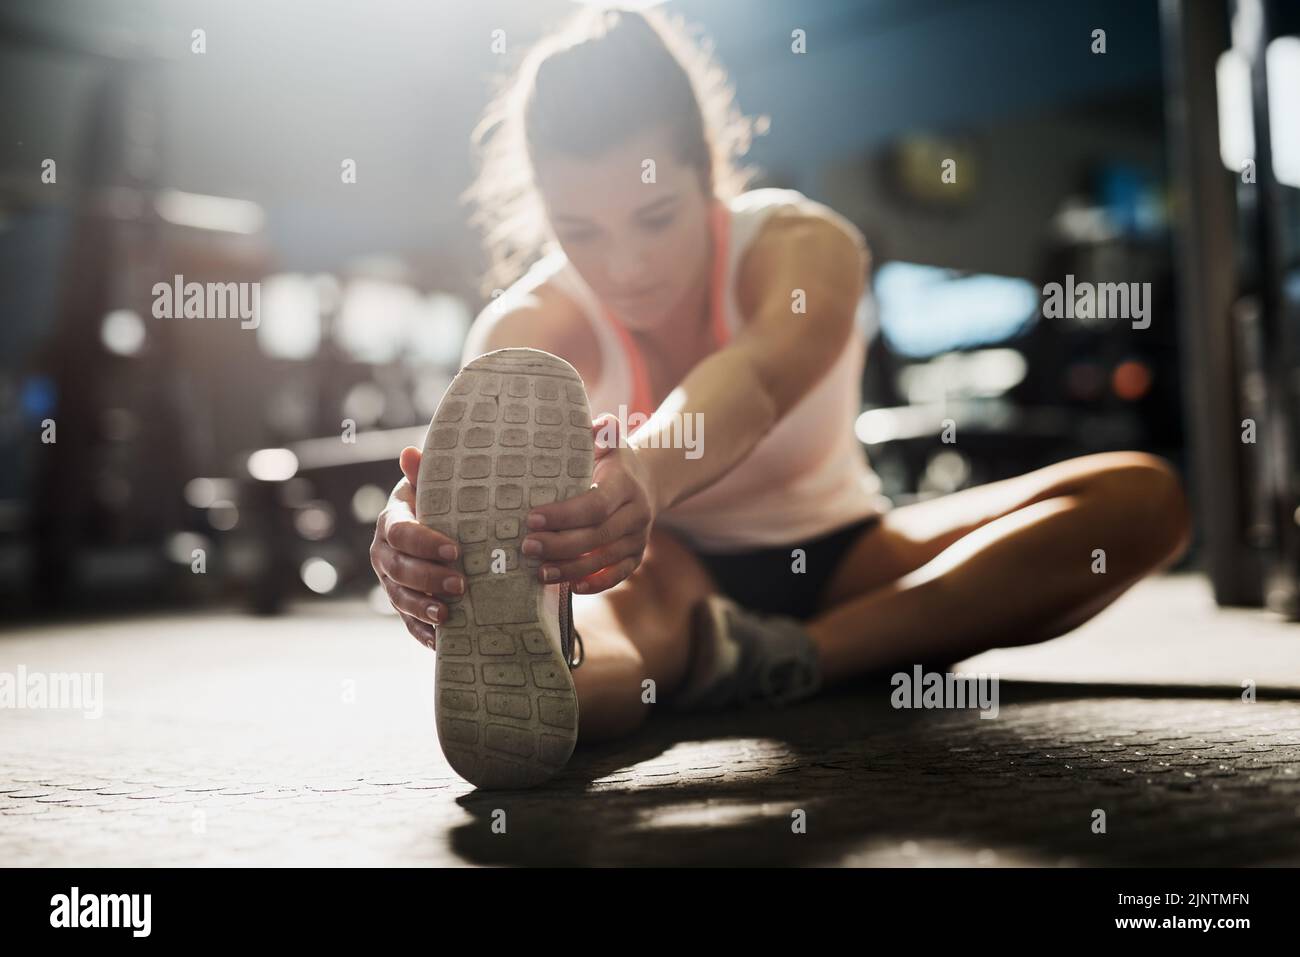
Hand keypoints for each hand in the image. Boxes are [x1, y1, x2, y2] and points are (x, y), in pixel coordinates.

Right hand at [369, 446, 463, 649]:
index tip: (455, 550)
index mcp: (391, 522)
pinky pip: (406, 622)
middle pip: (399, 570)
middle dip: (429, 578)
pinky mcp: (401, 604)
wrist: (438, 528)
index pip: (402, 534)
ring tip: (449, 614)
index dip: (425, 543)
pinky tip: (441, 640)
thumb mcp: (434, 487)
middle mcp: (384, 553)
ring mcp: (389, 582)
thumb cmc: (440, 503)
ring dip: (423, 607)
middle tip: (461, 584)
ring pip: (399, 598)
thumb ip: (424, 473)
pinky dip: (422, 632)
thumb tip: (410, 453)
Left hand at [520, 413, 655, 594]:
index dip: (564, 515)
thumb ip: (601, 432)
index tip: (532, 518)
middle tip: (526, 546)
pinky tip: (571, 587)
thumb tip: (595, 425)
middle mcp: (636, 514)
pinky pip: (618, 575)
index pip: (595, 505)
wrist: (650, 481)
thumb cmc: (616, 461)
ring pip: (604, 559)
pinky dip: (596, 584)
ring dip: (570, 568)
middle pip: (597, 536)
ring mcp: (639, 538)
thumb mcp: (610, 441)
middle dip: (559, 544)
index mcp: (625, 485)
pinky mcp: (636, 556)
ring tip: (539, 570)